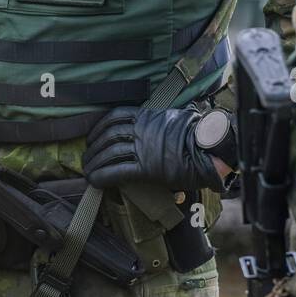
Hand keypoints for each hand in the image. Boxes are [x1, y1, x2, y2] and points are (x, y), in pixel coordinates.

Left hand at [83, 107, 222, 192]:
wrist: (208, 148)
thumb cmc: (196, 134)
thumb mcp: (173, 118)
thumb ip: (157, 122)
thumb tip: (153, 126)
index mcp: (147, 116)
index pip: (115, 116)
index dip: (99, 126)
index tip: (92, 135)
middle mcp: (142, 129)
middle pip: (108, 135)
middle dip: (93, 147)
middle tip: (86, 156)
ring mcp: (143, 148)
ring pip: (110, 153)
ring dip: (94, 162)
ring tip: (87, 170)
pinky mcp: (146, 168)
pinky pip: (118, 171)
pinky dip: (103, 175)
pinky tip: (95, 180)